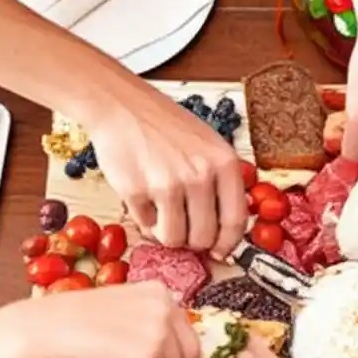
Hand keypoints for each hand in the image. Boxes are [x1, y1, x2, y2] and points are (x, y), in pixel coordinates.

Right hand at [5, 281, 199, 357]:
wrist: (44, 331)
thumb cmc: (73, 318)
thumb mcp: (122, 302)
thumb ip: (152, 318)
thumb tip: (180, 353)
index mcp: (161, 294)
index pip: (189, 334)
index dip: (182, 354)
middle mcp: (166, 315)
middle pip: (184, 357)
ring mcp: (157, 342)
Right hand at [84, 91, 246, 258]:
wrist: (122, 107)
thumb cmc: (164, 126)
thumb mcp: (208, 146)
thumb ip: (221, 183)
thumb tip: (226, 231)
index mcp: (223, 163)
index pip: (235, 220)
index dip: (227, 243)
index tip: (219, 251)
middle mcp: (199, 175)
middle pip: (204, 237)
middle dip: (192, 241)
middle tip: (183, 227)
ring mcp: (167, 184)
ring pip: (174, 239)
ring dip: (167, 233)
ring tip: (161, 211)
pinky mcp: (137, 191)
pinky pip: (146, 226)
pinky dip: (144, 219)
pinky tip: (143, 195)